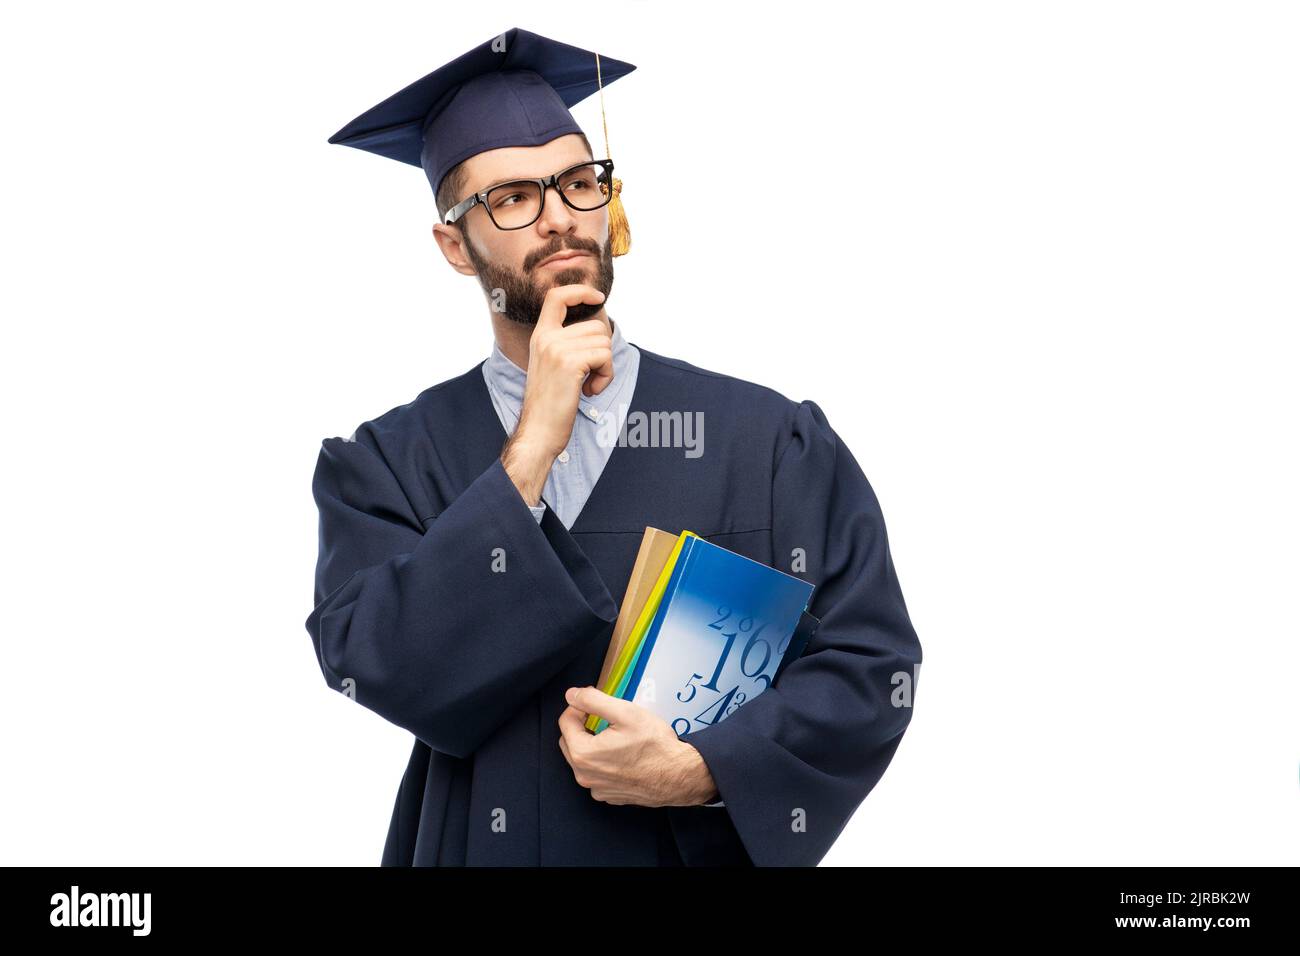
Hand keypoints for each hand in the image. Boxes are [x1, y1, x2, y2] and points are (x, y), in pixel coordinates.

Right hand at [516, 284, 611, 459]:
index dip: (580, 291)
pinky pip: (605, 357)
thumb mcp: (551, 366)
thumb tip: (598, 329)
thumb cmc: (550, 404)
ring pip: (603, 341)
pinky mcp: (569, 363)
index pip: (557, 296)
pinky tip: (591, 391)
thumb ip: (566, 344)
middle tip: (589, 375)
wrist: (538, 431)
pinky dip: (606, 376)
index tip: (599, 297)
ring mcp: (556, 349)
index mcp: (540, 336)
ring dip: (605, 366)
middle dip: (602, 351)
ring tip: (588, 384)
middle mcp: (546, 338)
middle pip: (596, 326)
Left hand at [557, 686, 719, 806]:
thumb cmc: (655, 745)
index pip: (565, 722)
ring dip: (592, 744)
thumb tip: (572, 694)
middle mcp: (584, 776)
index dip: (579, 706)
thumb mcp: (625, 712)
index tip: (594, 703)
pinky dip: (602, 762)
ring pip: (582, 759)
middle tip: (604, 718)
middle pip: (570, 741)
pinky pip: (596, 774)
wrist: (679, 776)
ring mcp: (597, 789)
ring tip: (615, 736)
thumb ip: (593, 701)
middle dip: (582, 726)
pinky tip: (622, 755)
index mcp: (583, 754)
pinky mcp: (609, 796)